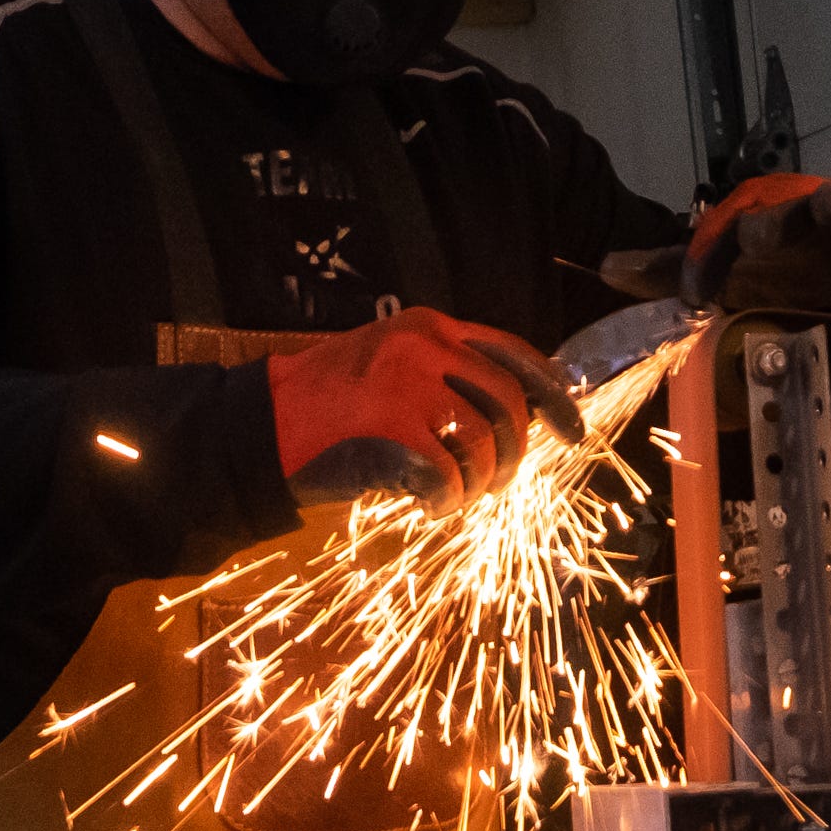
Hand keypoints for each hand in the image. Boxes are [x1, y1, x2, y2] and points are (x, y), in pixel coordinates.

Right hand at [266, 308, 584, 515]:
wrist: (258, 428)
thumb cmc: (325, 408)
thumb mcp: (388, 367)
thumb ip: (445, 377)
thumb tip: (515, 417)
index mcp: (429, 327)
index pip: (513, 353)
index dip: (553, 395)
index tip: (572, 430)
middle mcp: (424, 346)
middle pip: (509, 404)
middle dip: (513, 454)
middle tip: (495, 481)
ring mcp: (407, 384)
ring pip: (484, 444)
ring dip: (477, 483)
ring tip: (451, 495)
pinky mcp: (391, 428)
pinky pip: (449, 476)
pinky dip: (447, 500)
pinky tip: (426, 504)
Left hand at [598, 174, 830, 310]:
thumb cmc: (771, 267)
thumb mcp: (723, 272)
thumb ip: (667, 271)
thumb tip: (606, 266)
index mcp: (757, 229)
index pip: (735, 234)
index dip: (724, 248)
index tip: (712, 272)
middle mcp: (797, 220)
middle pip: (787, 213)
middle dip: (778, 222)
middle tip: (761, 236)